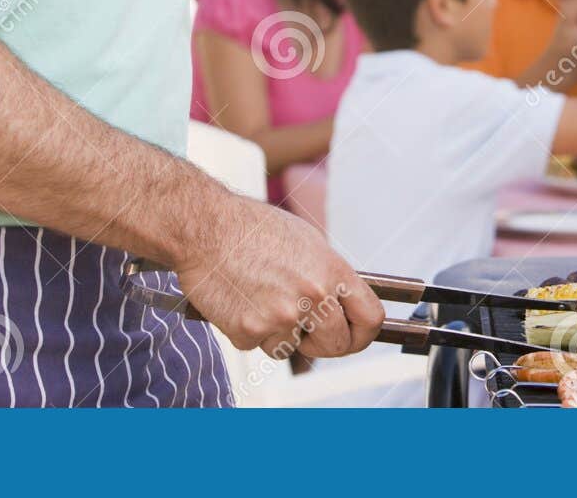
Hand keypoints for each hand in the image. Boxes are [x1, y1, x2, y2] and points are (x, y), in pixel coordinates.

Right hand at [176, 190, 383, 359]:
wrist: (205, 228)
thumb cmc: (252, 229)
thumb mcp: (307, 241)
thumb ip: (328, 276)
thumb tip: (343, 304)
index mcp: (331, 270)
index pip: (370, 317)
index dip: (364, 333)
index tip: (353, 335)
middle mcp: (312, 295)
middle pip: (338, 344)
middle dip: (322, 342)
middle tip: (304, 328)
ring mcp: (282, 316)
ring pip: (292, 348)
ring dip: (279, 334)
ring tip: (261, 298)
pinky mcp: (250, 331)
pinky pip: (259, 345)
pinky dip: (250, 330)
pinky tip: (241, 301)